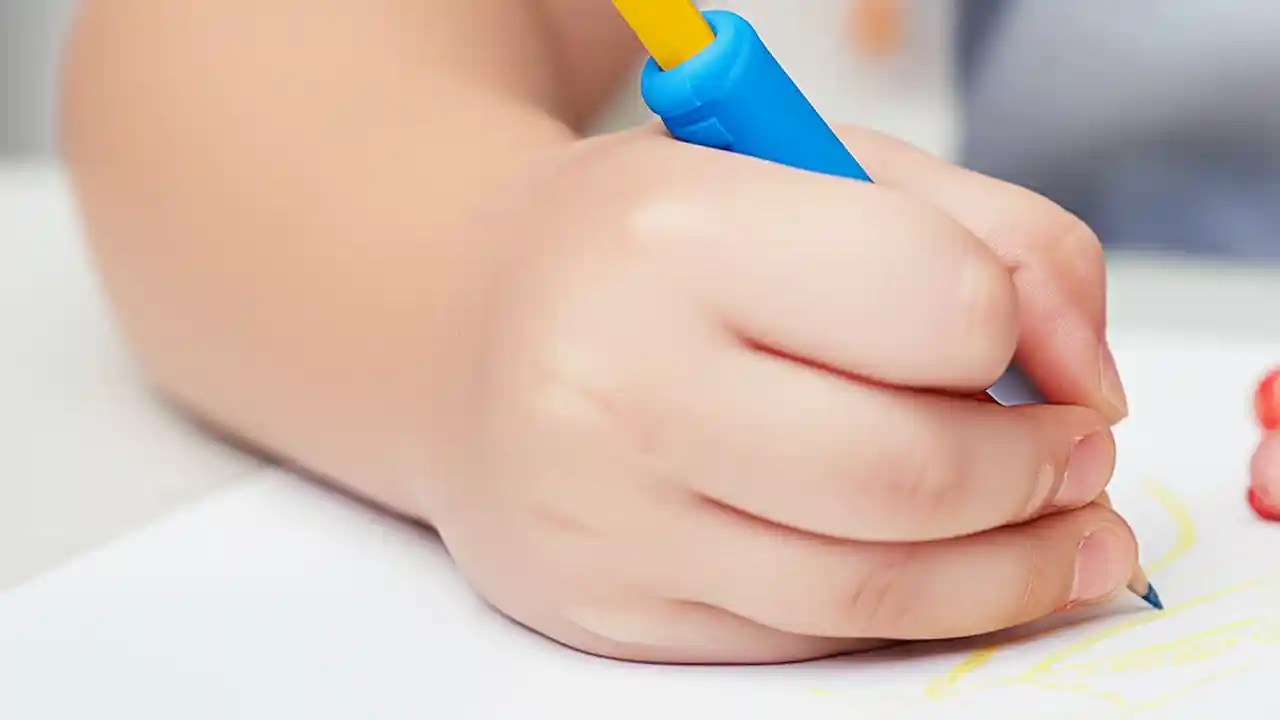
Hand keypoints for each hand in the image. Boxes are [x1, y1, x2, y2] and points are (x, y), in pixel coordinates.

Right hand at [426, 125, 1136, 663]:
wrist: (465, 326)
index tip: (1026, 353)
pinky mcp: (608, 610)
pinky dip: (907, 607)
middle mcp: (619, 384)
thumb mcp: (814, 166)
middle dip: (1038, 475)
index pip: (936, 303)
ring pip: (870, 588)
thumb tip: (1089, 383)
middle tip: (1073, 458)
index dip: (1014, 332)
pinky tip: (948, 567)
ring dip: (1010, 569)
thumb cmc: (650, 236)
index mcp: (676, 235)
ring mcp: (605, 518)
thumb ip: (998, 237)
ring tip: (1061, 531)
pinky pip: (804, 633)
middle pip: (911, 474)